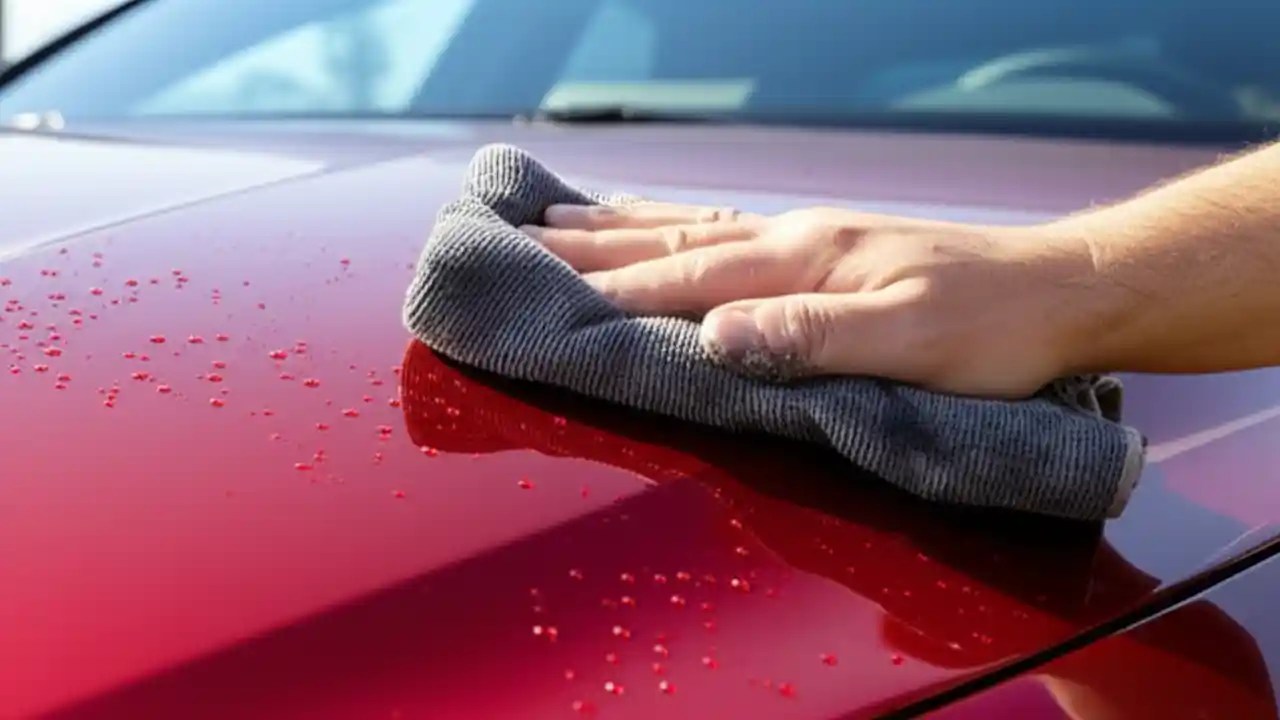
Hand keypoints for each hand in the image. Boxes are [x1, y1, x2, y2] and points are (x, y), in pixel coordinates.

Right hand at [525, 202, 1103, 397]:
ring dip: (620, 224)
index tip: (542, 289)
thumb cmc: (988, 331)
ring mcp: (808, 236)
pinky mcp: (824, 246)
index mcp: (804, 262)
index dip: (613, 289)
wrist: (1055, 289)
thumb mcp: (906, 345)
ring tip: (559, 216)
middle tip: (517, 236)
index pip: (688, 276)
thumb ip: (807, 338)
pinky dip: (674, 222)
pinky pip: (726, 226)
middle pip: (672, 237)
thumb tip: (714, 335)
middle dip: (590, 243)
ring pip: (692, 223)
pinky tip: (661, 223)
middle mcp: (794, 238)